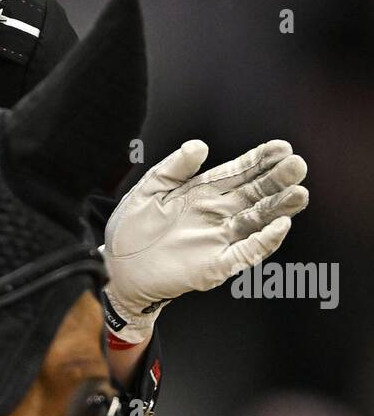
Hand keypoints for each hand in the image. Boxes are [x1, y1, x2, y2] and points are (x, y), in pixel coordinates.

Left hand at [103, 139, 308, 343]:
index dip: (259, 160)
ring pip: (256, 221)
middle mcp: (216, 214)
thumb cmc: (130, 230)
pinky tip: (279, 227)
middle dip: (277, 181)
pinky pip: (245, 253)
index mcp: (202, 192)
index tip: (281, 148)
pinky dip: (263, 241)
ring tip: (298, 193)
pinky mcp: (215, 265)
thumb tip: (199, 145)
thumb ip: (173, 168)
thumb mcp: (148, 190)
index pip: (238, 172)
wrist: (116, 269)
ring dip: (279, 208)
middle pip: (254, 195)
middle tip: (297, 166)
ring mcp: (217, 240)